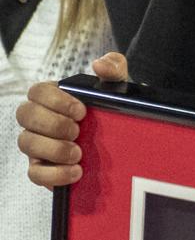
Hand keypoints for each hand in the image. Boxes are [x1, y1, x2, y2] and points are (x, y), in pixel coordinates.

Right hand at [17, 53, 129, 188]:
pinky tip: (76, 171)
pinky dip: (54, 174)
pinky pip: (35, 173)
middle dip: (52, 123)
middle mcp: (39, 119)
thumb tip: (99, 64)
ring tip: (78, 153)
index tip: (81, 110)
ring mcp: (37, 144)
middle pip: (25, 115)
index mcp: (52, 96)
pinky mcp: (42, 168)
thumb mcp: (117, 85)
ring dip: (53, 149)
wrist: (124, 136)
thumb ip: (113, 68)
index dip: (55, 100)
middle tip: (77, 131)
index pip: (37, 91)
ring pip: (26, 143)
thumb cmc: (112, 107)